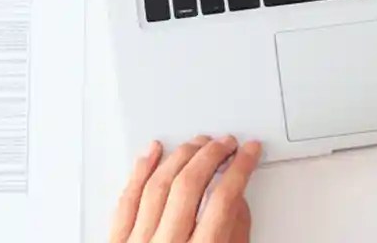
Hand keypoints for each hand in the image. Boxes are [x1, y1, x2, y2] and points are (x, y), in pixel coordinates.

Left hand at [110, 136, 261, 242]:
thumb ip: (234, 236)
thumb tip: (236, 198)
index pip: (223, 199)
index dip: (240, 168)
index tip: (249, 152)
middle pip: (189, 186)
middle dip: (212, 155)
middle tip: (226, 143)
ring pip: (158, 186)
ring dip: (181, 157)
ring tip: (198, 143)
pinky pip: (127, 200)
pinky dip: (140, 171)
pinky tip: (153, 154)